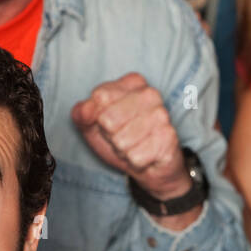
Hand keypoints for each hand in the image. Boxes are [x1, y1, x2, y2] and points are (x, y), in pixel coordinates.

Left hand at [71, 72, 189, 200]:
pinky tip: (145, 155)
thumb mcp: (92, 125)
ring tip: (133, 146)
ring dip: (123, 150)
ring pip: (121, 140)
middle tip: (122, 137)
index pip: (100, 97)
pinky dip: (135, 161)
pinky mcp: (168, 137)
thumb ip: (82, 113)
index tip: (110, 122)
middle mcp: (150, 94)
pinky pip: (135, 156)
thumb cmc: (119, 139)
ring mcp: (162, 115)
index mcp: (132, 82)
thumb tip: (86, 109)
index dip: (98, 117)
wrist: (149, 168)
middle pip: (108, 119)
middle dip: (110, 136)